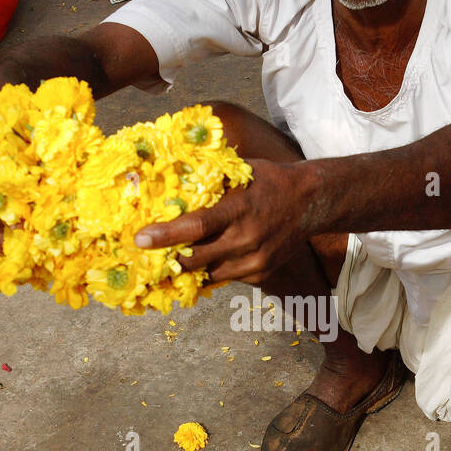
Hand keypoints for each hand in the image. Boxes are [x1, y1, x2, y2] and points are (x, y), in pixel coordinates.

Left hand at [134, 158, 311, 284]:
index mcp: (239, 208)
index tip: (141, 240)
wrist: (309, 202)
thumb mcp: (240, 172)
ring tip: (168, 261)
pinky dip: (211, 269)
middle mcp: (247, 238)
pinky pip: (225, 277)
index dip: (167, 235)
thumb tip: (169, 181)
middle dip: (168, 259)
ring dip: (187, 269)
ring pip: (208, 274)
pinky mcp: (261, 275)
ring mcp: (255, 261)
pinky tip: (204, 259)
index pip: (198, 226)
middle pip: (196, 258)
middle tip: (145, 257)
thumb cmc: (268, 181)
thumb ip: (208, 181)